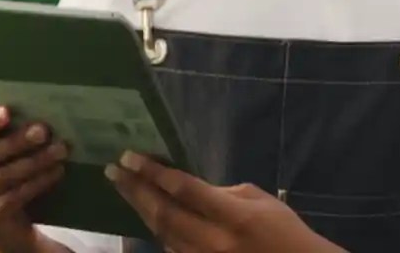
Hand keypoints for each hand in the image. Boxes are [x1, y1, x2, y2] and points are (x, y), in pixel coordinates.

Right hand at [0, 105, 69, 252]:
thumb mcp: (3, 155)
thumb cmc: (6, 175)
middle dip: (18, 141)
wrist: (7, 226)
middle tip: (44, 131)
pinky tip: (56, 172)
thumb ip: (8, 135)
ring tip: (59, 151)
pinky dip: (37, 183)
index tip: (8, 112)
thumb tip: (37, 114)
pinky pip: (11, 199)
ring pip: (2, 177)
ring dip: (34, 162)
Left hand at [106, 151, 341, 252]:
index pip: (184, 189)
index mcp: (234, 217)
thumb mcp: (260, 201)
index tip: (130, 156)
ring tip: (124, 187)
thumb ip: (222, 193)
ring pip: (161, 233)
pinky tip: (145, 212)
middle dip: (135, 190)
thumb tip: (190, 188)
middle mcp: (214, 243)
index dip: (153, 172)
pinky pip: (171, 248)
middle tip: (114, 171)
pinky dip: (156, 228)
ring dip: (140, 209)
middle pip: (162, 213)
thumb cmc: (285, 232)